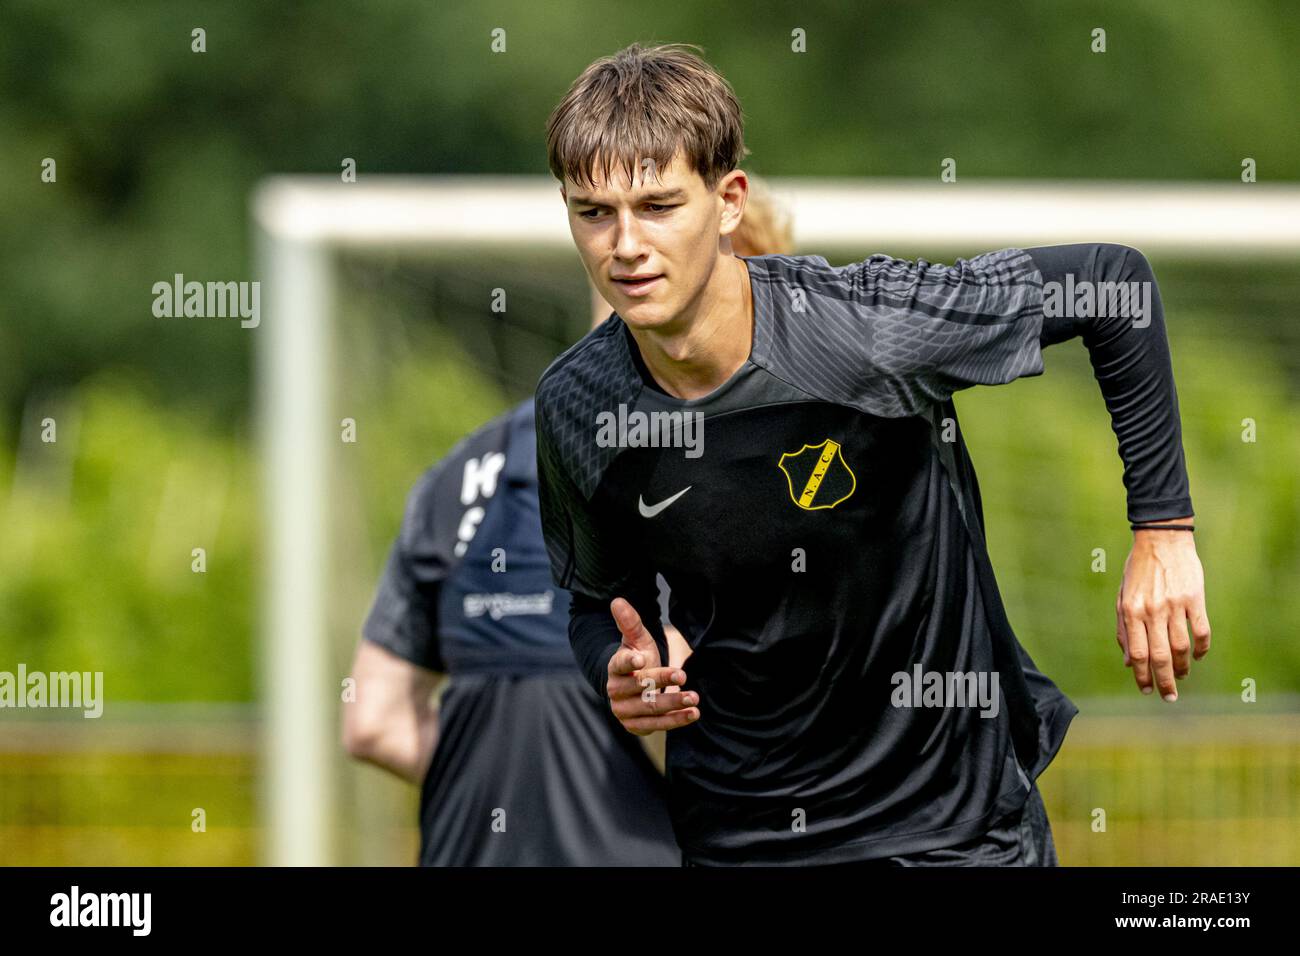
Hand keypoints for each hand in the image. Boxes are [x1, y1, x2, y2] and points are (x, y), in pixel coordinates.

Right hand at [606, 597, 699, 734]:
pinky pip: (657, 724)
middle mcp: (616, 691)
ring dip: (673, 703)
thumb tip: (617, 600)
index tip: (643, 658)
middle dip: (661, 682)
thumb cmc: (639, 658)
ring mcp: (624, 710)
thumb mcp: (637, 640)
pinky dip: (676, 720)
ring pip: (650, 708)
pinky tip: (693, 713)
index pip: (620, 664)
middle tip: (683, 675)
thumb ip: (630, 622)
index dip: (630, 661)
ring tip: (694, 697)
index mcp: (615, 667)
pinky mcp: (635, 726)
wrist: (635, 688)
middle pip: (640, 687)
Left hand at [1116, 520, 1210, 700]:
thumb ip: (1124, 629)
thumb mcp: (1123, 597)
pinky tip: (1198, 656)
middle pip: (1159, 656)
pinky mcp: (1194, 598)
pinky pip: (1201, 631)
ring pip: (1181, 647)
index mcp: (1131, 611)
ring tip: (1182, 676)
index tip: (1146, 690)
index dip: (1142, 675)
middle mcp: (1152, 610)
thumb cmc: (1139, 570)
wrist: (1161, 539)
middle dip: (1164, 681)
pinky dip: (1201, 648)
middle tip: (1169, 697)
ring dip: (1182, 667)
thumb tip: (1128, 662)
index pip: (1137, 653)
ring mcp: (1174, 605)